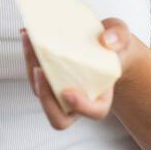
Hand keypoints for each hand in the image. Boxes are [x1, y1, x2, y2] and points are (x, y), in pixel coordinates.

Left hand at [20, 18, 137, 128]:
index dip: (81, 107)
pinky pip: (33, 74)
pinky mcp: (46, 80)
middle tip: (39, 70)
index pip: (94, 112)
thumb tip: (107, 40)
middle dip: (46, 97)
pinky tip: (28, 34)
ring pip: (39, 91)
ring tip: (31, 39)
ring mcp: (59, 93)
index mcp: (101, 99)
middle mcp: (77, 102)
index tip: (69, 92)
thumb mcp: (122, 36)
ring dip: (31, 67)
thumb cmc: (114, 46)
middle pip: (57, 115)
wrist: (102, 44)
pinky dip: (29, 55)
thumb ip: (119, 37)